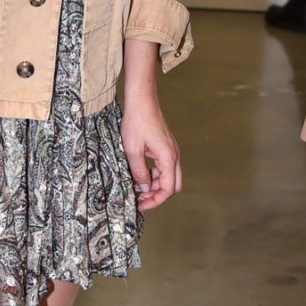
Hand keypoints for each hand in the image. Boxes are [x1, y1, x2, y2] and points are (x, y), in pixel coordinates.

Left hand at [121, 94, 182, 211]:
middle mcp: (174, 155)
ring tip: (137, 187)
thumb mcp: (132, 150)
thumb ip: (139, 172)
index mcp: (168, 158)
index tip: (141, 204)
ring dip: (155, 185)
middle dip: (158, 195)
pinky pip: (164, 167)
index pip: (168, 189)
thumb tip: (144, 189)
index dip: (155, 200)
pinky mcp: (165, 147)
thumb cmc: (137, 121)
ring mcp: (171, 151)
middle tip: (141, 198)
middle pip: (173, 185)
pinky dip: (154, 174)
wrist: (142, 101)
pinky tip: (140, 174)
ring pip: (168, 176)